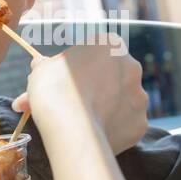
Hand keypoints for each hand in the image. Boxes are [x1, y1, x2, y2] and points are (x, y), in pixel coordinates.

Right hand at [11, 38, 149, 153]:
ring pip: (122, 101)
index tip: (67, 80)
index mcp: (110, 45)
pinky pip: (126, 126)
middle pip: (113, 76)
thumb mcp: (42, 69)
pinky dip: (113, 130)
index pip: (96, 52)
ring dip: (107, 108)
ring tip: (83, 121)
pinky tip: (94, 134)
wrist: (69, 127)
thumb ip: (46, 65)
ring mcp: (139, 97)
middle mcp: (131, 68)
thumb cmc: (53, 89)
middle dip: (97, 87)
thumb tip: (40, 65)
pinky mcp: (140, 124)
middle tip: (74, 101)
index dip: (80, 67)